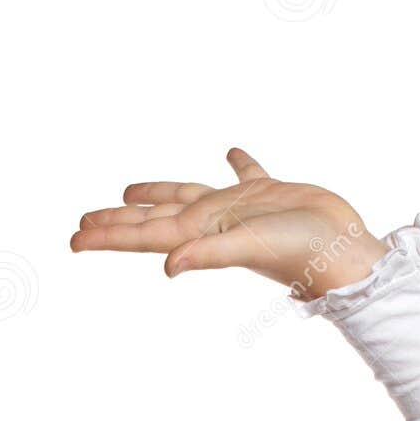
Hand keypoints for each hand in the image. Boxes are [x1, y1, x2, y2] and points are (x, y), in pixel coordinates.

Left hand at [70, 147, 389, 297]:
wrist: (344, 250)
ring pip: (188, 196)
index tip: (75, 240)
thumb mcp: (247, 248)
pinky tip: (231, 153)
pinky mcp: (269, 194)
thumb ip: (207, 254)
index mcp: (201, 233)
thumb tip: (168, 267)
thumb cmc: (299, 253)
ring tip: (131, 190)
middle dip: (118, 220)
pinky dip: (237, 163)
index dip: (107, 235)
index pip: (143, 233)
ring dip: (159, 193)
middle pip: (154, 217)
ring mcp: (239, 209)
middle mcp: (213, 222)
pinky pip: (247, 174)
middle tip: (84, 223)